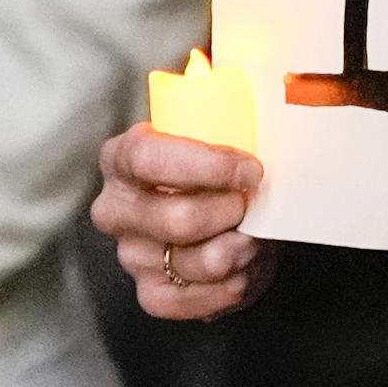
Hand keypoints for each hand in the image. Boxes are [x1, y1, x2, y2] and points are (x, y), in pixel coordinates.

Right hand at [91, 123, 270, 320]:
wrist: (221, 216)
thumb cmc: (217, 172)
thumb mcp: (219, 133)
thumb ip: (231, 112)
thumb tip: (273, 85)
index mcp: (121, 158)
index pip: (148, 158)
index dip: (205, 165)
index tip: (251, 170)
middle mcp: (115, 209)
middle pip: (177, 219)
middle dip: (232, 213)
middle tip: (252, 204)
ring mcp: (130, 255)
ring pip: (200, 262)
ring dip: (242, 249)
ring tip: (252, 235)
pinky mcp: (151, 294)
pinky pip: (196, 301)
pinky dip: (232, 285)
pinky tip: (241, 267)